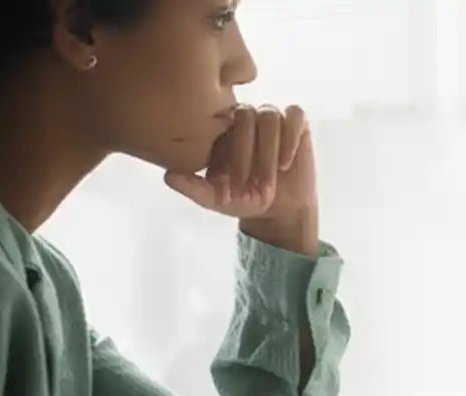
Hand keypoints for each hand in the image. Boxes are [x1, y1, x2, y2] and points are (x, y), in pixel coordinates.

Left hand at [165, 104, 318, 255]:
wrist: (280, 211)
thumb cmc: (244, 200)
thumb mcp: (214, 199)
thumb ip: (192, 187)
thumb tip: (168, 175)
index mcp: (222, 128)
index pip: (219, 120)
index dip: (223, 150)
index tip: (222, 181)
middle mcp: (246, 117)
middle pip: (245, 115)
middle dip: (246, 153)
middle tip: (247, 184)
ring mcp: (272, 118)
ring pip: (269, 116)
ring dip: (268, 151)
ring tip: (269, 180)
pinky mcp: (298, 124)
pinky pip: (295, 116)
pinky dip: (290, 138)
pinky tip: (285, 164)